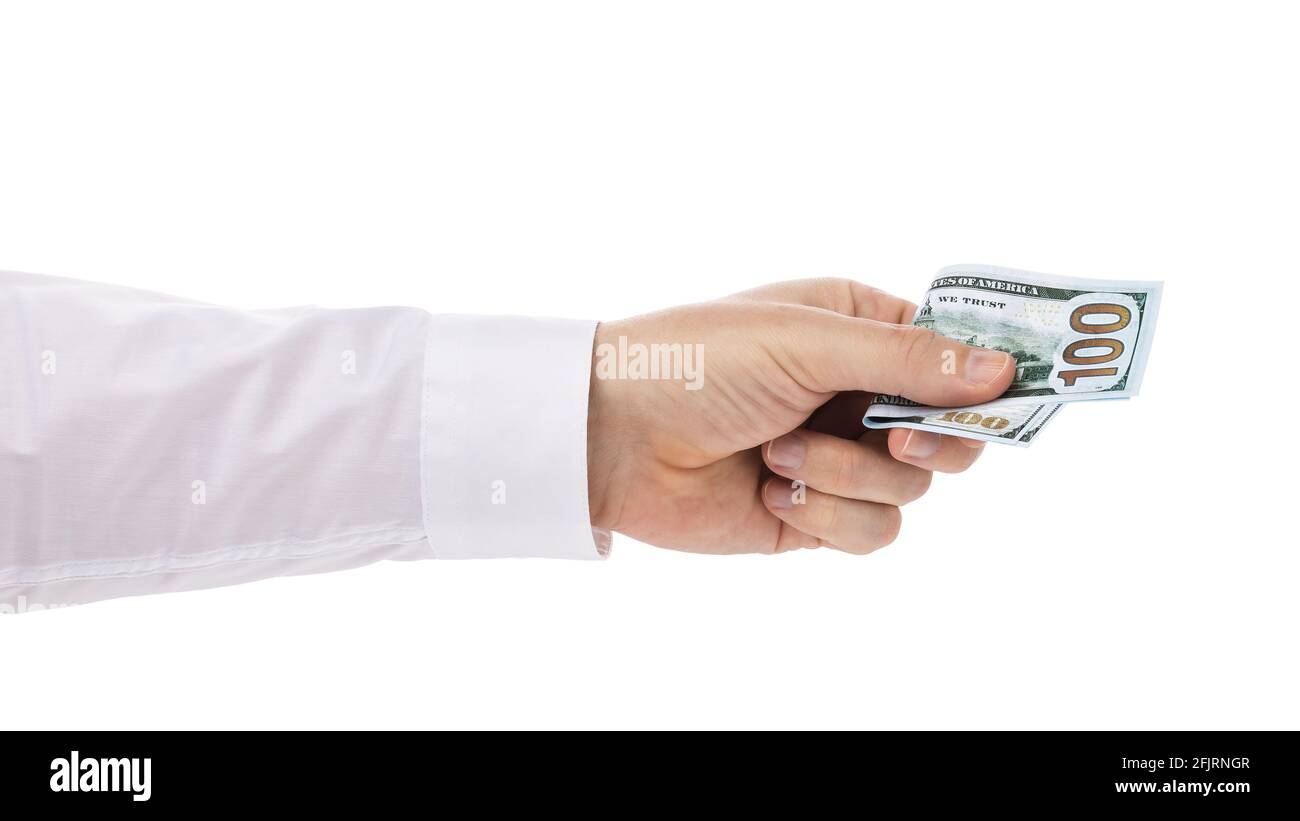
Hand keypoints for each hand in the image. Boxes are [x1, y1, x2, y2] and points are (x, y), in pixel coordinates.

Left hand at [586, 278, 1014, 553]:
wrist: (612, 438)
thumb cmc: (698, 362)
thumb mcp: (807, 342)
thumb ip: (907, 360)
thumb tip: (1003, 372)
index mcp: (859, 330)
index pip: (954, 355)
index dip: (985, 379)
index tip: (1009, 397)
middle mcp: (856, 393)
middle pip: (952, 432)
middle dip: (929, 440)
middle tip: (894, 437)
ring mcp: (838, 456)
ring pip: (913, 487)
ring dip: (849, 477)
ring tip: (780, 455)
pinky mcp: (814, 516)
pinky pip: (873, 532)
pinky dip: (829, 518)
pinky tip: (772, 493)